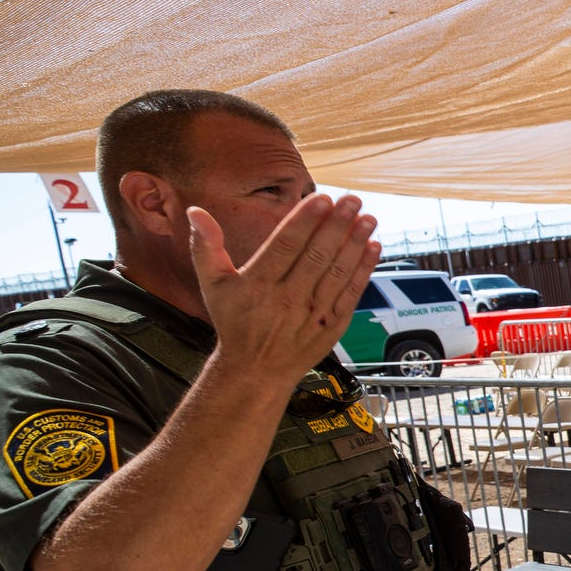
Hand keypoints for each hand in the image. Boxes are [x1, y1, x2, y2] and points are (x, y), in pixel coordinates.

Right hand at [189, 193, 379, 384]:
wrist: (255, 371)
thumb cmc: (235, 322)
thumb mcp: (212, 285)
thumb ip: (206, 247)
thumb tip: (196, 212)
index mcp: (258, 284)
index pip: (285, 246)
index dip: (305, 221)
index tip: (322, 199)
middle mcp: (287, 299)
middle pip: (316, 256)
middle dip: (336, 226)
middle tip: (352, 200)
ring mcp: (312, 314)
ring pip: (337, 273)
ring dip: (355, 244)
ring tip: (369, 218)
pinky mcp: (332, 326)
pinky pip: (350, 295)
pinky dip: (363, 271)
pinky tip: (374, 248)